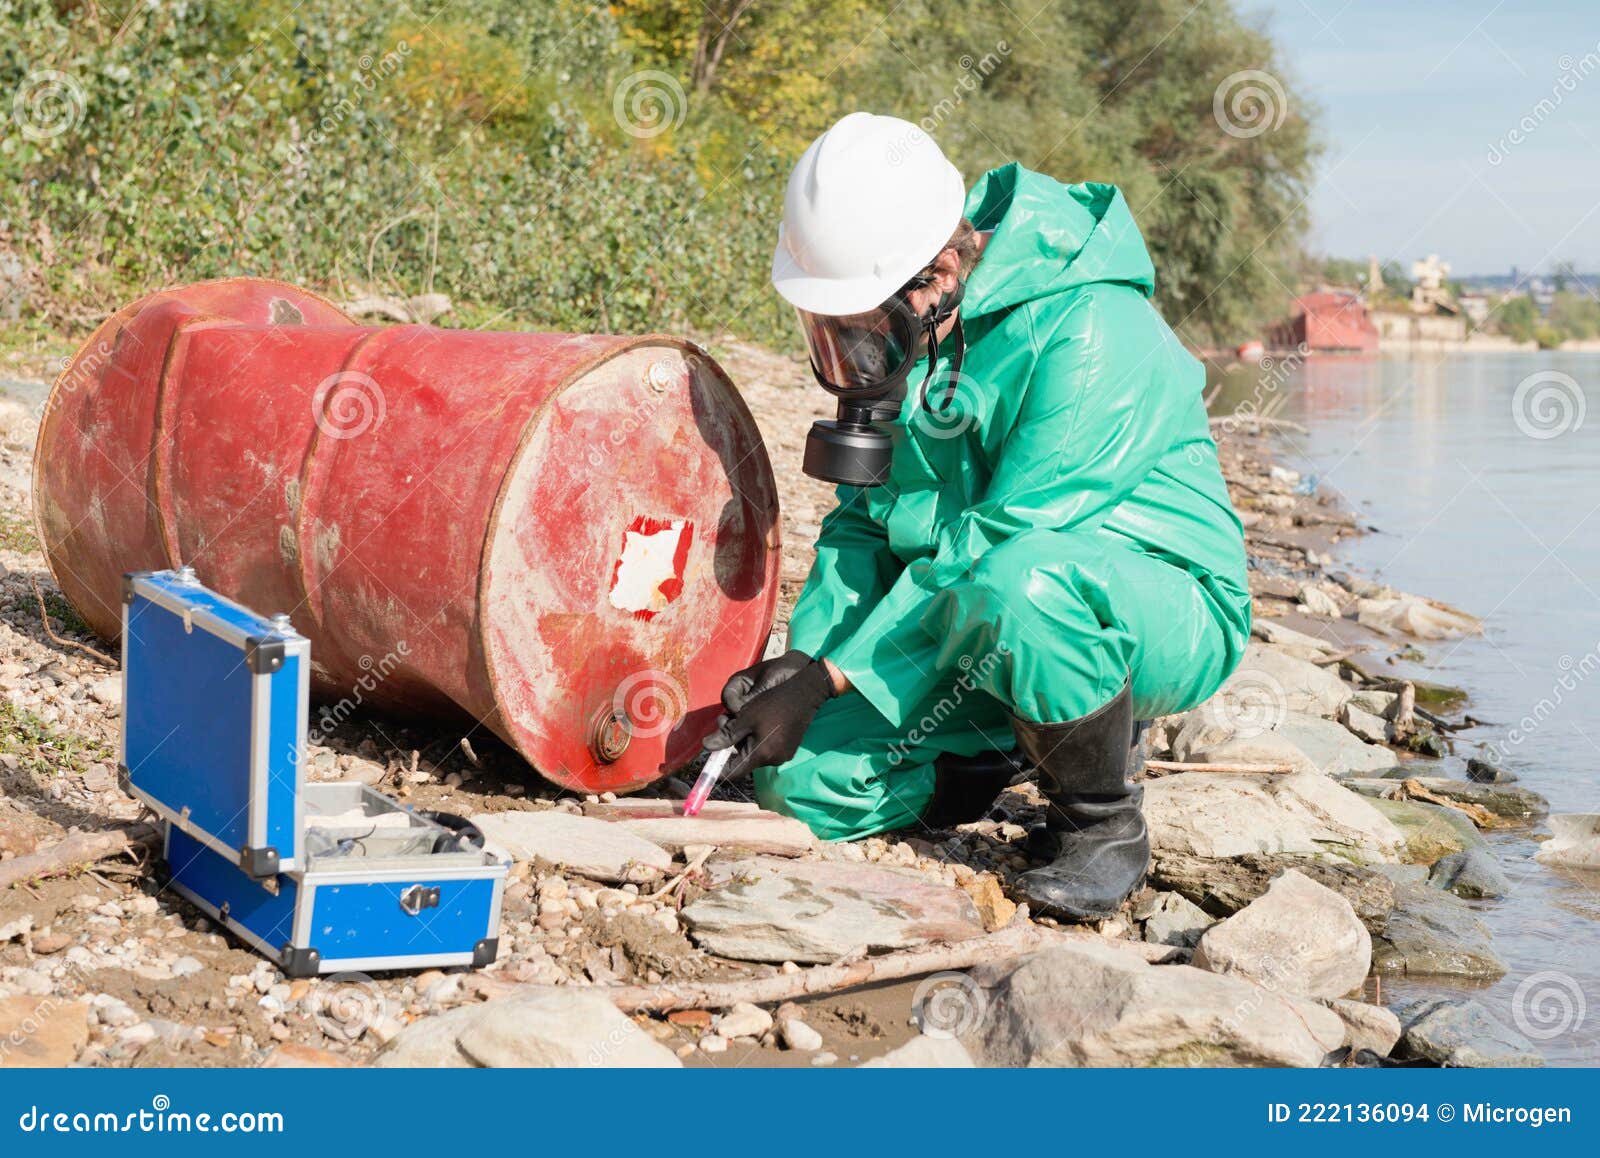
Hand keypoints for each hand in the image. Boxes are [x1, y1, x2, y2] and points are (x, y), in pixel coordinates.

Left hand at [704, 653, 833, 778]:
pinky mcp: (788, 748)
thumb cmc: (774, 702)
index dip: (718, 768)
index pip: (734, 772)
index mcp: (762, 754)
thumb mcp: (746, 717)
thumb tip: (706, 747)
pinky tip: (757, 721)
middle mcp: (773, 759)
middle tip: (726, 721)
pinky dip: (757, 738)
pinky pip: (766, 748)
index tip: (708, 759)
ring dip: (745, 739)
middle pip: (744, 760)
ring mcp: (783, 754)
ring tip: (743, 717)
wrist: (806, 693)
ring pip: (754, 753)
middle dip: (732, 744)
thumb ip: (726, 735)